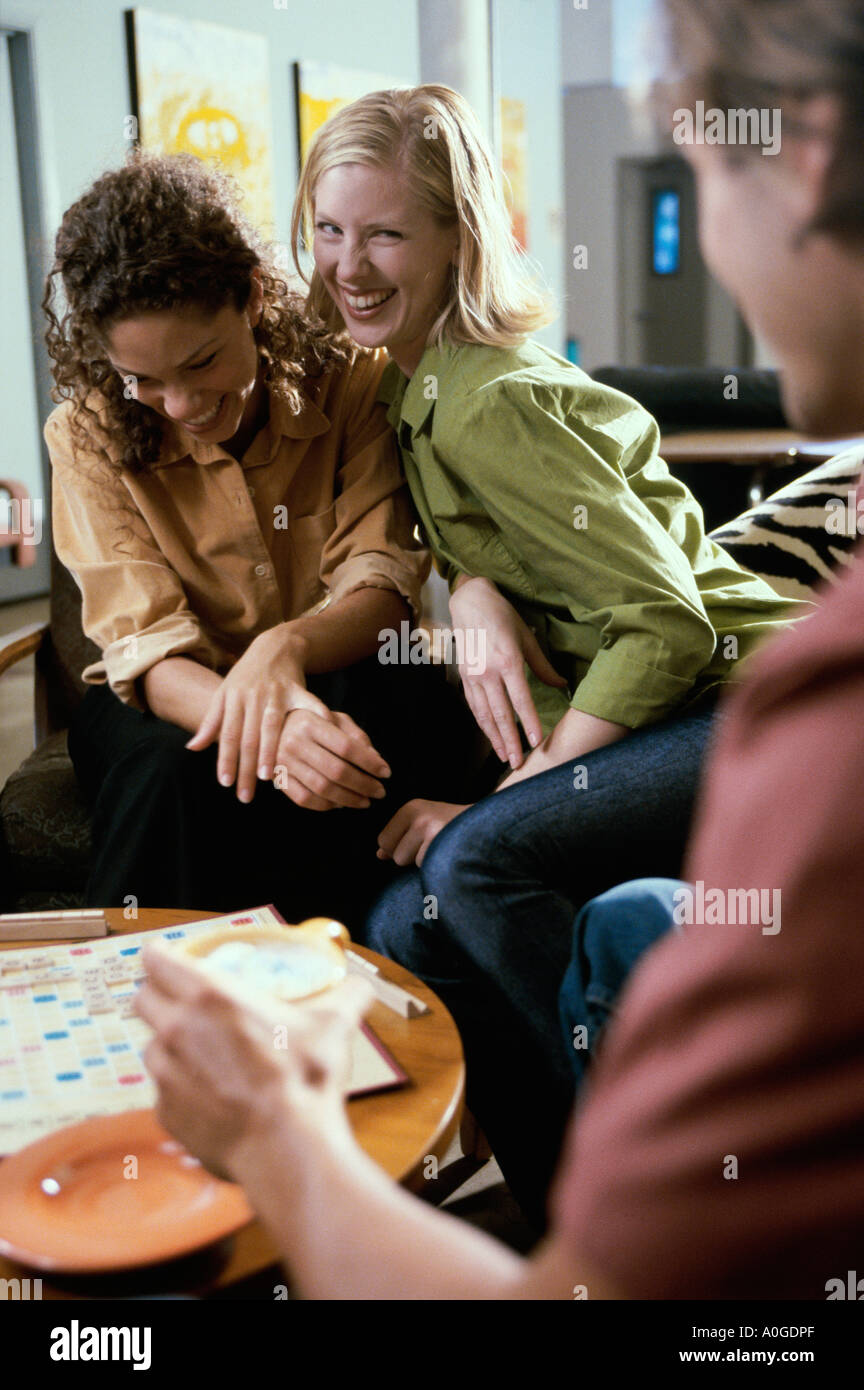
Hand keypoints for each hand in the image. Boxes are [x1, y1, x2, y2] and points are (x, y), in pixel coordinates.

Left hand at [136, 941, 372, 1180]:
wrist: (285, 1147)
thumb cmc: (304, 1079)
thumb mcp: (333, 1025)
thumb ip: (347, 996)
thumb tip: (361, 986)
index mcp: (209, 996)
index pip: (156, 960)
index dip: (159, 957)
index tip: (167, 960)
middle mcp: (177, 1029)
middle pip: (142, 999)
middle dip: (157, 997)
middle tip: (183, 1005)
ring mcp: (166, 1074)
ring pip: (151, 1046)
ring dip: (170, 1046)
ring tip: (204, 1056)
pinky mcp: (165, 1112)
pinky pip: (163, 1091)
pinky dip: (181, 1089)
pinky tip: (212, 1096)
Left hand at [185, 626, 323, 801]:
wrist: (274, 647)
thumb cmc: (246, 677)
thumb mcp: (224, 694)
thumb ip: (210, 722)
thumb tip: (192, 748)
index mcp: (233, 699)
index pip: (228, 735)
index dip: (225, 760)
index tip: (225, 784)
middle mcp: (253, 696)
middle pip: (247, 737)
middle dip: (245, 768)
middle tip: (245, 795)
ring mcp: (276, 692)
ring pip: (271, 726)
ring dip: (268, 751)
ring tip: (266, 776)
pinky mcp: (297, 689)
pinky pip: (308, 704)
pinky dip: (317, 717)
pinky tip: (320, 736)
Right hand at [273, 706, 391, 810]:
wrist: (273, 728)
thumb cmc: (312, 722)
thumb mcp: (335, 719)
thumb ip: (356, 736)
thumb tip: (376, 760)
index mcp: (311, 723)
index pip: (347, 747)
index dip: (369, 762)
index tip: (386, 772)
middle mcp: (295, 742)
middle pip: (336, 771)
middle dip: (363, 785)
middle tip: (379, 792)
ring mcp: (284, 763)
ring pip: (322, 789)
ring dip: (349, 799)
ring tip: (365, 801)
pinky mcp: (278, 779)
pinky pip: (305, 799)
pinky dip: (326, 806)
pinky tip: (340, 804)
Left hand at [377, 799, 470, 866]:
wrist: (490, 825)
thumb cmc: (452, 827)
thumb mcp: (424, 824)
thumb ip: (400, 837)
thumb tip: (379, 854)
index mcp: (411, 808)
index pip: (383, 840)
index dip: (398, 848)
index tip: (419, 841)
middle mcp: (419, 815)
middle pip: (394, 854)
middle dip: (410, 858)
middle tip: (433, 845)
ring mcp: (432, 829)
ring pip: (409, 862)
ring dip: (425, 863)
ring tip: (443, 848)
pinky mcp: (443, 844)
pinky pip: (427, 867)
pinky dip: (436, 867)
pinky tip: (449, 854)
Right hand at [449, 576, 566, 768]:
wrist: (470, 602)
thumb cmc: (503, 617)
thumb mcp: (527, 638)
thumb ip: (542, 666)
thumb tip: (561, 684)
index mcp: (508, 661)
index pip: (521, 699)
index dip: (530, 723)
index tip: (537, 742)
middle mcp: (488, 672)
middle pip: (500, 714)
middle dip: (510, 741)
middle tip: (519, 763)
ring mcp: (473, 676)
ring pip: (484, 714)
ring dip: (495, 738)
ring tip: (505, 757)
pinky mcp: (464, 677)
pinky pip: (474, 706)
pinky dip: (483, 724)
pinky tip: (491, 736)